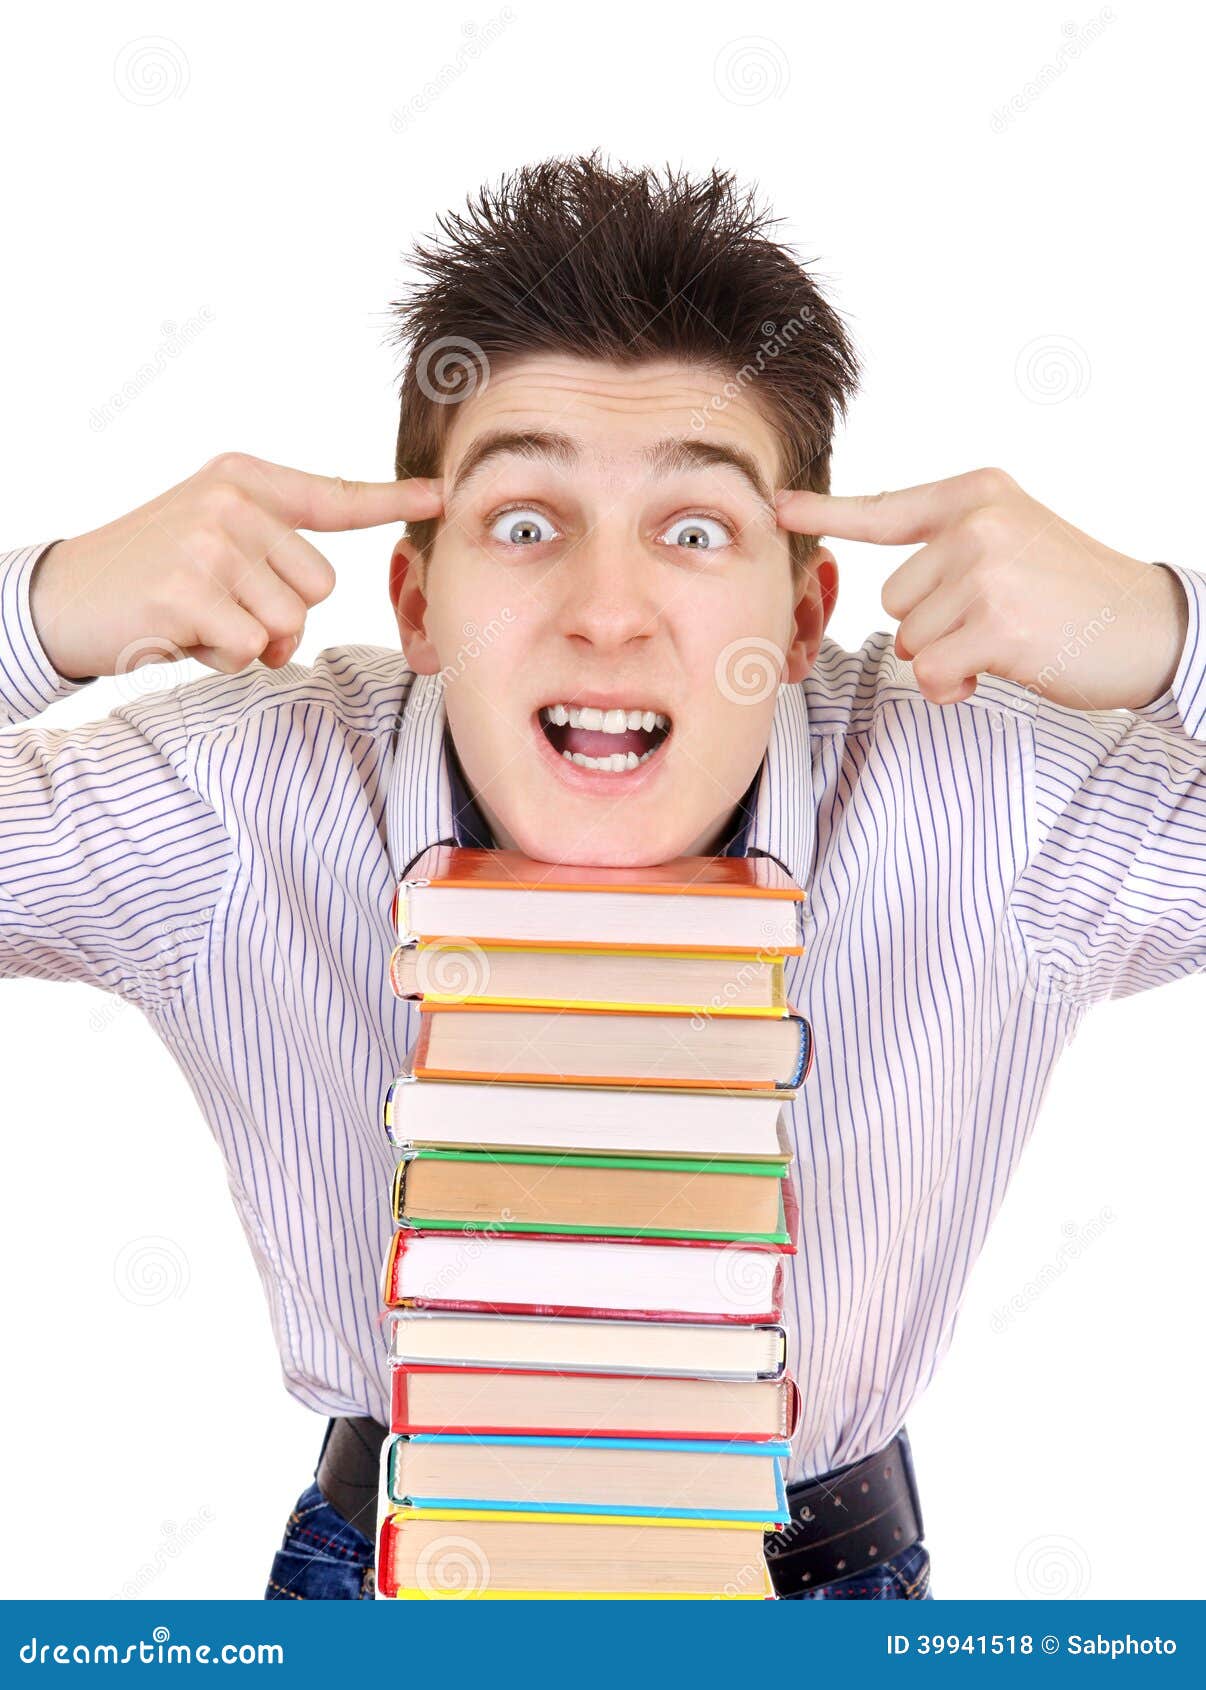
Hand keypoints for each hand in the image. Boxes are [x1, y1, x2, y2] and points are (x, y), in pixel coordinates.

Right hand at [30, 452, 442, 679]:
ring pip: (289, 624)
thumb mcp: (212, 530)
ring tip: (199, 618)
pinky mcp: (189, 592)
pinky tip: (182, 634)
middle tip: (223, 606)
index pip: (335, 495)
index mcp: (244, 479)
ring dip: (251, 642)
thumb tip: (318, 599)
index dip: (394, 498)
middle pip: (318, 588)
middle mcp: (232, 502)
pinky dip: (221, 659)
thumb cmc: (152, 570)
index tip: (444, 494)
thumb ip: (272, 543)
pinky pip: (251, 650)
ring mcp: (210, 544)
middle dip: (281, 615)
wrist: (66, 594)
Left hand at [776, 467, 1187, 710]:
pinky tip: (1002, 667)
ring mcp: (987, 571)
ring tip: (1008, 638)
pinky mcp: (998, 623)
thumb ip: (949, 547)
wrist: (1147, 625)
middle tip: (998, 618)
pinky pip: (933, 672)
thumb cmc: (1071, 592)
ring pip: (911, 640)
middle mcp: (977, 523)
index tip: (775, 505)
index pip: (882, 509)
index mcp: (975, 494)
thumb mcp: (1012, 539)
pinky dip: (957, 685)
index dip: (823, 513)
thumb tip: (887, 594)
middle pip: (893, 599)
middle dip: (933, 625)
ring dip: (950, 656)